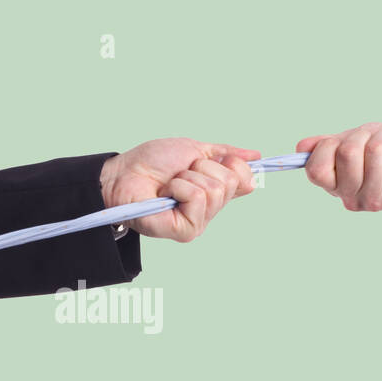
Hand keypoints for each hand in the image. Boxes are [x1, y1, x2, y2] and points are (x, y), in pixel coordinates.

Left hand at [99, 138, 260, 241]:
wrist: (124, 173)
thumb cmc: (153, 162)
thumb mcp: (195, 149)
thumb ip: (226, 153)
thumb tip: (256, 155)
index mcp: (215, 192)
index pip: (245, 179)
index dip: (232, 163)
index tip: (206, 159)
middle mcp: (210, 210)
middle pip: (230, 183)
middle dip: (202, 168)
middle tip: (180, 173)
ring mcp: (199, 222)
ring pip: (214, 190)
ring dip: (187, 177)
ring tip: (169, 185)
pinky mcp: (186, 231)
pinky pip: (198, 198)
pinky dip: (179, 188)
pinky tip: (166, 195)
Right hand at [295, 123, 381, 210]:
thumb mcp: (352, 148)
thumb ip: (326, 147)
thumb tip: (302, 147)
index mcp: (335, 188)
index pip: (316, 169)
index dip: (327, 148)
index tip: (341, 143)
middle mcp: (352, 199)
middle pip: (347, 152)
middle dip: (362, 134)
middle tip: (372, 137)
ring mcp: (377, 198)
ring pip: (375, 148)